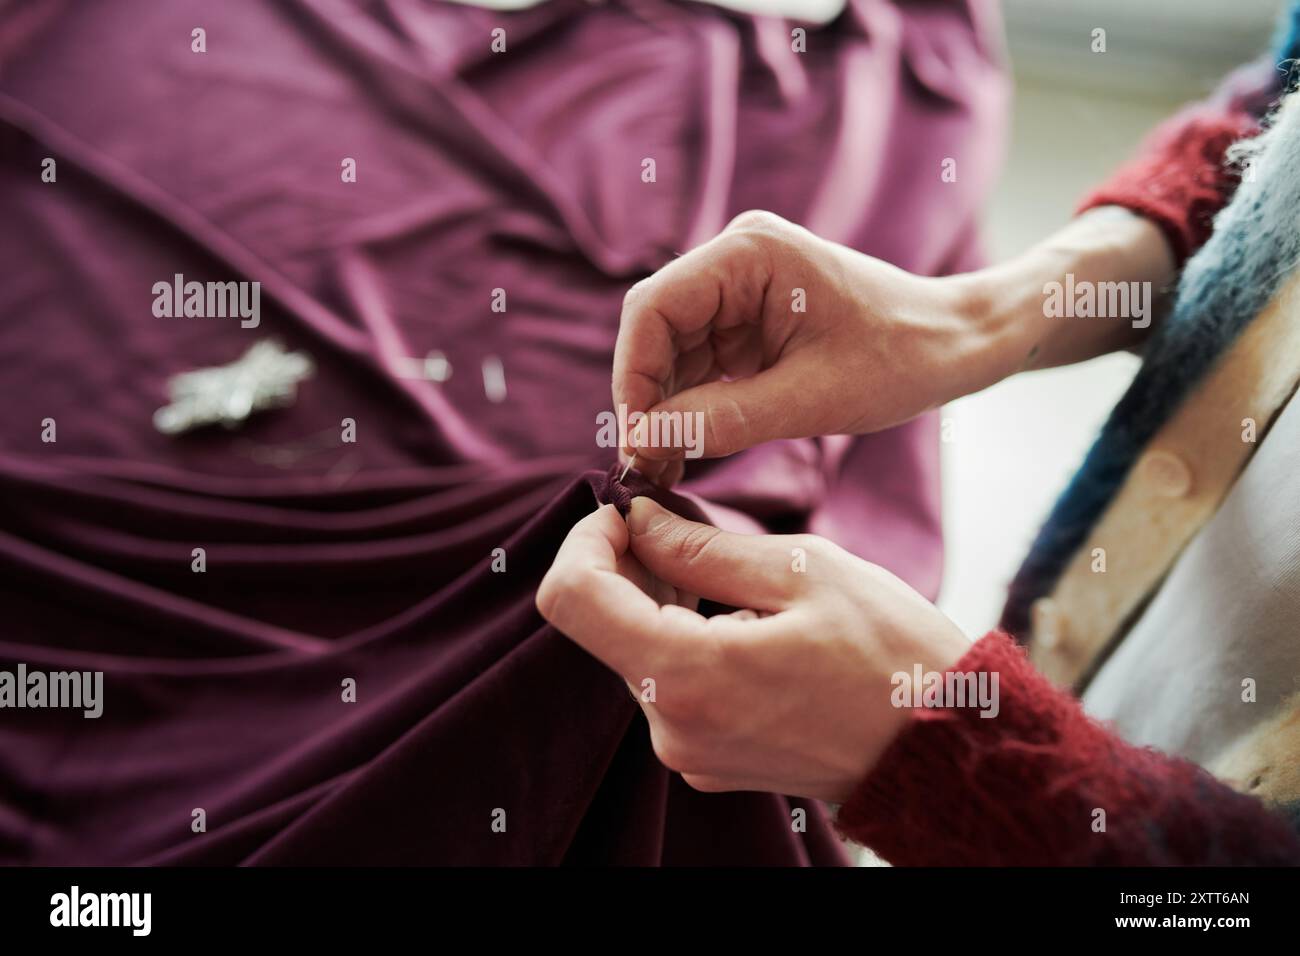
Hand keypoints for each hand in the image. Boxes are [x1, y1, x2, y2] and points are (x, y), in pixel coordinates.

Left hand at [535, 497, 969, 801]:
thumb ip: (702, 547)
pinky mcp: (708, 761)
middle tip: (689, 532)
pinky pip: (669, 688)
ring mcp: (689, 752)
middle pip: (603, 626)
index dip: (585, 541)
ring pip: (636, 653)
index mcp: (686, 676)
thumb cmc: (890, 654)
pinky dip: (685, 642)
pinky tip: (743, 624)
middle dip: (632, 567)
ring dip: (663, 604)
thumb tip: (636, 522)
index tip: (626, 514)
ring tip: (737, 583)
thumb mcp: (801, 572)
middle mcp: (672, 726)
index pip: (571, 599)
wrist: (945, 749)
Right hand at [614, 207, 1176, 485]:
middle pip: (654, 329)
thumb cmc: (902, 359)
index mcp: (749, 254)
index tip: (636, 439)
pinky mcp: (747, 323)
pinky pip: (698, 364)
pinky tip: (686, 451)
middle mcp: (734, 261)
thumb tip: (644, 444)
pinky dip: (689, 408)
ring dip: (664, 409)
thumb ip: (723, 420)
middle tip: (645, 466)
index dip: (633, 375)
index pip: (653, 307)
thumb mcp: (811, 400)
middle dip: (646, 398)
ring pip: (670, 352)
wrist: (958, 345)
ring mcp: (738, 292)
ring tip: (664, 470)